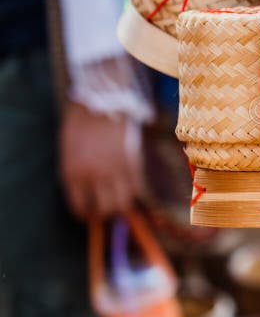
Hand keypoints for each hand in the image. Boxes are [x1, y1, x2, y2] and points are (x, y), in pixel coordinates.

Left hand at [59, 102, 144, 219]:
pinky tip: (127, 190)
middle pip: (103, 209)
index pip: (79, 206)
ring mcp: (114, 169)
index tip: (88, 215)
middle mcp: (93, 175)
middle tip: (103, 212)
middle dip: (103, 214)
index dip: (84, 215)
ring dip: (120, 207)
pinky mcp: (132, 162)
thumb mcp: (69, 151)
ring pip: (122, 203)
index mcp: (71, 172)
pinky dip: (132, 193)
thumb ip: (75, 173)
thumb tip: (86, 194)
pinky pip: (135, 187)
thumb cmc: (80, 124)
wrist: (101, 101)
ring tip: (117, 204)